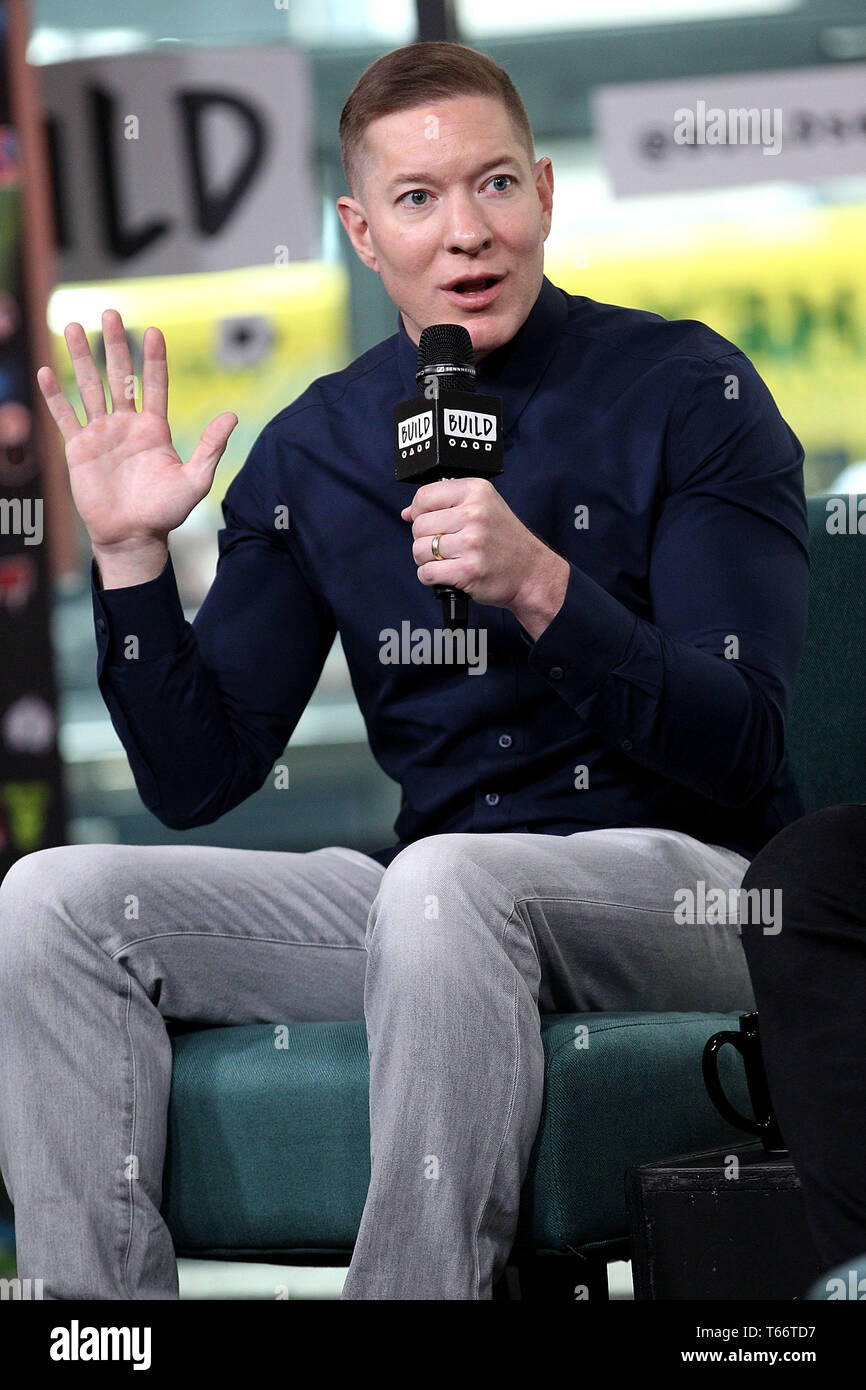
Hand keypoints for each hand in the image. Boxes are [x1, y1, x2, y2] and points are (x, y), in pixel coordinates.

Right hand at [36, 308, 236, 554]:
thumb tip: (232, 416)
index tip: (155, 331)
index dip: (154, 358)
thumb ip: (211, 448)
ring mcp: (101, 434)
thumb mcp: (195, 481)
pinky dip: (56, 396)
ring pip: (89, 387)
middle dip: (114, 344)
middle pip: (119, 375)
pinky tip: (47, 372)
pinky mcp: (79, 448)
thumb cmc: (165, 512)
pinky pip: (65, 417)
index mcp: (155, 428)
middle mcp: (127, 424)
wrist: (133, 536)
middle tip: (109, 313)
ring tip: (71, 326)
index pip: (154, 384)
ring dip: (81, 358)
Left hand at [401, 477, 569, 637]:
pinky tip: (448, 573)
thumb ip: (446, 504)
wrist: (531, 572)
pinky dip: (431, 577)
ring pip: (419, 550)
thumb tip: (408, 513)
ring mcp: (472, 543)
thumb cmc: (505, 541)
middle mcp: (475, 514)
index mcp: (477, 492)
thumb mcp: (483, 507)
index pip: (424, 496)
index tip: (430, 522)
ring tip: (448, 560)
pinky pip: (426, 572)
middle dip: (425, 539)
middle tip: (445, 546)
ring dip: (427, 560)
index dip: (419, 512)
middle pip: (419, 526)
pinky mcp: (468, 570)